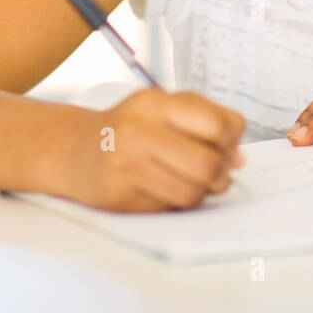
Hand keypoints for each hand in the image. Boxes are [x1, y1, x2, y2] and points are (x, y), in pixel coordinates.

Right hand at [65, 87, 246, 211]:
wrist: (74, 150)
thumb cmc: (129, 127)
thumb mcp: (163, 107)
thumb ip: (206, 120)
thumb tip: (239, 158)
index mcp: (155, 103)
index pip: (217, 124)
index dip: (232, 140)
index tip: (228, 145)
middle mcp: (138, 132)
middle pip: (208, 164)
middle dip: (221, 173)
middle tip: (218, 172)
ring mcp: (127, 167)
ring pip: (193, 193)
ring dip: (203, 192)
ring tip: (195, 182)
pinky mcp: (121, 198)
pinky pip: (171, 208)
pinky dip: (180, 203)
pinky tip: (170, 189)